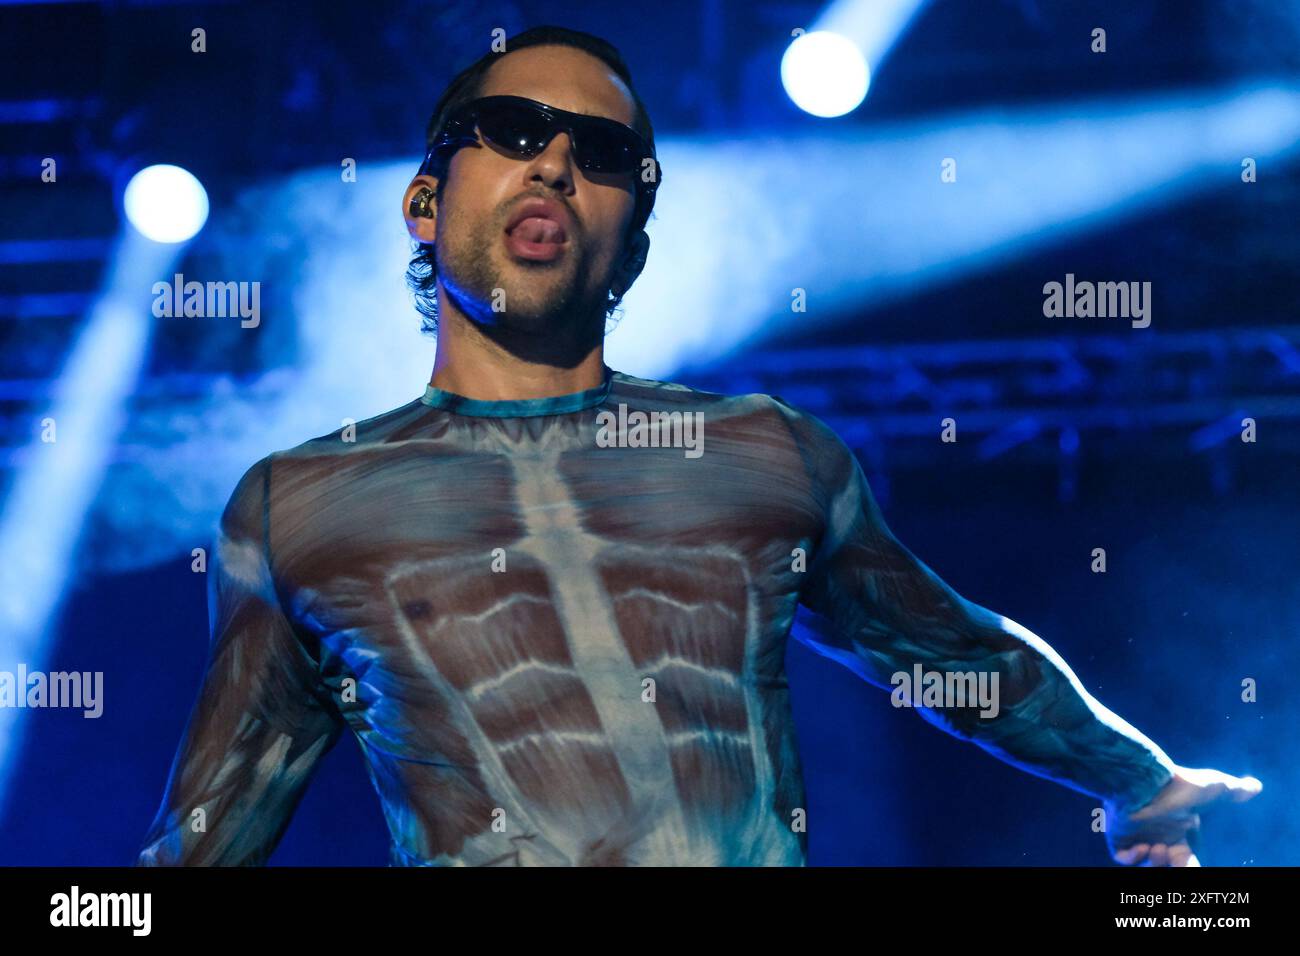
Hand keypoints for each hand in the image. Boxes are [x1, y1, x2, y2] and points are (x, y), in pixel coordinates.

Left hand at [1105, 765, 1261, 865]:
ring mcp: (1137, 833)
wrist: (1146, 777)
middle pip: (1167, 863)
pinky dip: (1132, 858)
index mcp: (1179, 828)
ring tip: (1157, 847)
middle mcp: (1157, 832)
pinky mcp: (1117, 834)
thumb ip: (1235, 790)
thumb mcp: (1215, 787)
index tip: (1192, 864)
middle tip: (1174, 855)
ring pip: (1148, 861)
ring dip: (1156, 861)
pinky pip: (1122, 856)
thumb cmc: (1181, 784)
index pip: (1186, 858)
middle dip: (1173, 865)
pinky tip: (1142, 847)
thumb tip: (1256, 786)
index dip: (1191, 865)